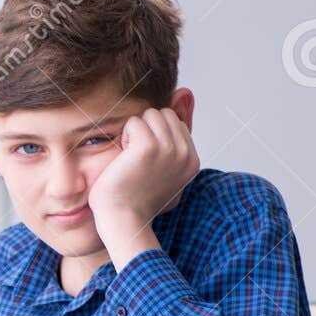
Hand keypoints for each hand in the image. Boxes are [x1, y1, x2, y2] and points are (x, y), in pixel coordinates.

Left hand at [88, 108, 199, 264]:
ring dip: (135, 131)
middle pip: (164, 114)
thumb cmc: (134, 198)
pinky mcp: (148, 147)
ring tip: (130, 156)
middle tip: (134, 156)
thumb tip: (183, 95)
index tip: (144, 159)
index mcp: (192, 160)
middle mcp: (186, 154)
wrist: (123, 219)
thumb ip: (172, 144)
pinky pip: (134, 121)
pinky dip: (124, 135)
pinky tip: (123, 157)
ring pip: (151, 114)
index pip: (175, 122)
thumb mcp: (162, 171)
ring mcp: (170, 149)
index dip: (154, 134)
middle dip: (145, 128)